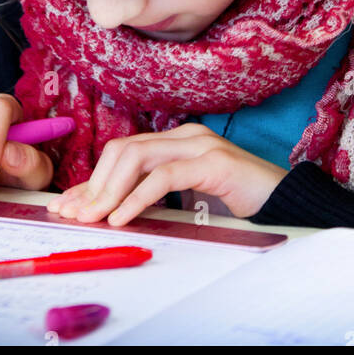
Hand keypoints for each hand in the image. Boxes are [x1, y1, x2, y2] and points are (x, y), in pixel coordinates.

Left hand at [46, 123, 287, 225]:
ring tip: (93, 218)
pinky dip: (137, 197)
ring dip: (109, 190)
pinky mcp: (214, 163)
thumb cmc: (238, 204)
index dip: (92, 179)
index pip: (122, 152)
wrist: (286, 203)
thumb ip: (155, 197)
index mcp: (176, 140)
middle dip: (93, 183)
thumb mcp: (187, 200)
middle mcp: (184, 135)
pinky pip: (164, 175)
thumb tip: (110, 211)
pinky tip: (123, 217)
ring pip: (137, 157)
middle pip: (123, 149)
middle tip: (73, 214)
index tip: (67, 205)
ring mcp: (200, 144)